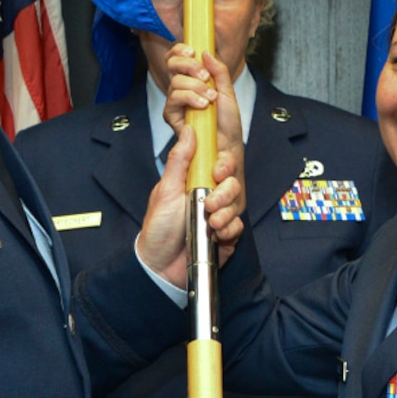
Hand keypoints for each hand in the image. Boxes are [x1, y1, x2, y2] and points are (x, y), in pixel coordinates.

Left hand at [136, 121, 245, 285]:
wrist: (160, 266)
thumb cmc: (158, 229)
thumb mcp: (166, 190)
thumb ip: (179, 160)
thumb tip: (189, 131)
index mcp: (195, 181)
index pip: (218, 164)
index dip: (224, 165)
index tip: (218, 172)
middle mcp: (208, 196)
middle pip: (233, 182)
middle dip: (226, 192)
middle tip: (210, 203)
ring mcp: (218, 215)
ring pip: (237, 204)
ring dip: (225, 212)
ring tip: (209, 222)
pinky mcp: (225, 235)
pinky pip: (238, 226)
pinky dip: (229, 230)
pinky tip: (216, 235)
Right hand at [162, 45, 244, 171]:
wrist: (227, 143)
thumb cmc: (227, 121)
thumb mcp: (228, 90)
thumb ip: (219, 70)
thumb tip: (205, 52)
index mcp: (192, 79)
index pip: (176, 57)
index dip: (180, 50)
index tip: (193, 52)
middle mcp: (181, 88)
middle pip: (172, 64)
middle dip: (190, 65)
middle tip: (206, 77)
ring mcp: (175, 101)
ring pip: (175, 81)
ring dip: (196, 86)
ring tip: (211, 98)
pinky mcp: (172, 115)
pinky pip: (174, 98)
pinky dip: (190, 98)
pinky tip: (203, 105)